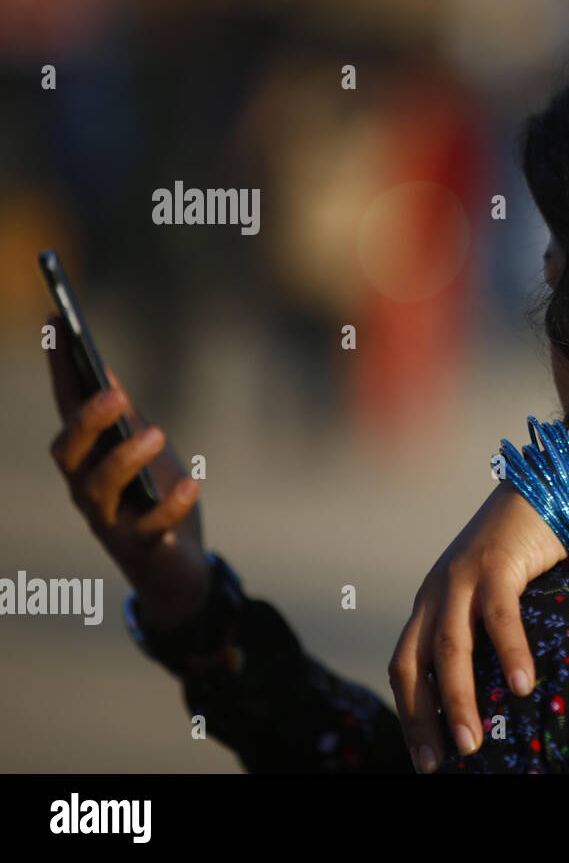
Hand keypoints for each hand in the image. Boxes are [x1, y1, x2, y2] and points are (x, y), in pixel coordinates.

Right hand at [45, 315, 206, 630]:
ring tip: (156, 433)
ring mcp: (110, 522)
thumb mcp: (142, 450)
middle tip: (114, 391)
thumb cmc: (154, 500)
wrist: (177, 569)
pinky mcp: (141, 549)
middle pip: (67, 454)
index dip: (58, 368)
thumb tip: (100, 366)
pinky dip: (169, 505)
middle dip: (85, 421)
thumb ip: (122, 417)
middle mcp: (86, 490)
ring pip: (98, 491)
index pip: (64, 409)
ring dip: (124, 459)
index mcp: (86, 460)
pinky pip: (150, 529)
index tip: (56, 320)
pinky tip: (191, 483)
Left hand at [389, 482, 566, 771]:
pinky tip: (520, 686)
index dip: (410, 713)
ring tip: (471, 742)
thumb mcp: (495, 596)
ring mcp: (462, 577)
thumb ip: (488, 635)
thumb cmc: (525, 550)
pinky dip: (508, 653)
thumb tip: (504, 699)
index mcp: (431, 603)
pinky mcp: (496, 564)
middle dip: (422, 718)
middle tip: (438, 763)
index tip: (424, 757)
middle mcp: (437, 592)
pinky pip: (499, 617)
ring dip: (458, 698)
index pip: (405, 667)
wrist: (541, 488)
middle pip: (415, 664)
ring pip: (449, 647)